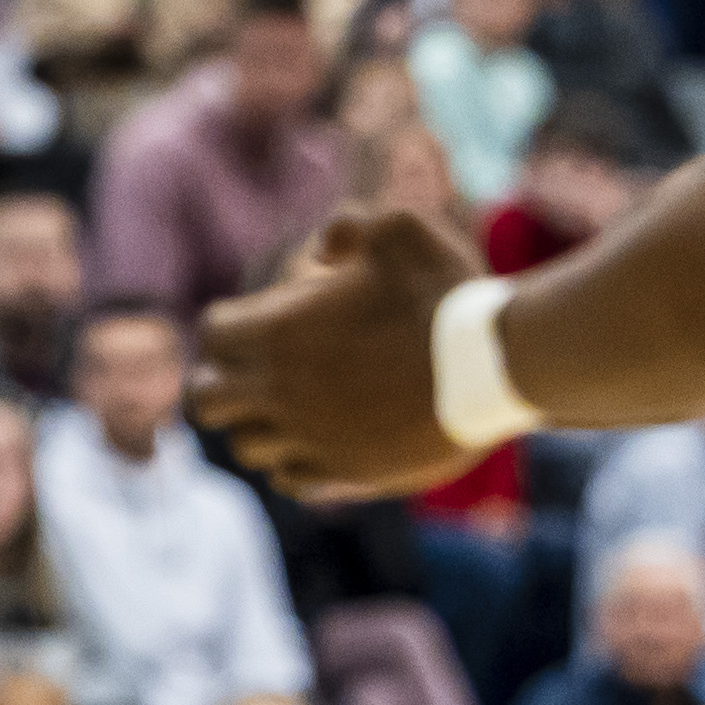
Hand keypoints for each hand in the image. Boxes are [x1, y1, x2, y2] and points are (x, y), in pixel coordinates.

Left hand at [194, 209, 483, 498]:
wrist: (498, 367)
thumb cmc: (447, 292)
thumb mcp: (400, 228)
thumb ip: (348, 225)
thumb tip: (318, 251)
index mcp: (280, 332)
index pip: (212, 335)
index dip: (228, 324)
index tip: (255, 319)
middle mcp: (281, 391)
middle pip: (206, 401)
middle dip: (220, 382)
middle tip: (253, 369)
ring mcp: (310, 437)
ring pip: (245, 447)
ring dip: (255, 426)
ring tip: (289, 407)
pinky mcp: (343, 473)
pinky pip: (289, 479)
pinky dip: (292, 462)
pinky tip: (319, 439)